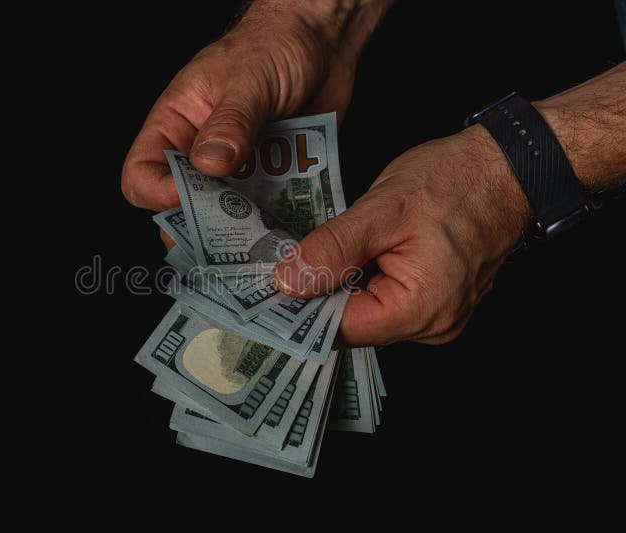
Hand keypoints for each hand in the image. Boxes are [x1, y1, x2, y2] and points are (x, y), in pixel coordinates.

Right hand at [121, 0, 390, 216]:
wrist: (323, 41)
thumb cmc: (274, 45)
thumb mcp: (250, 80)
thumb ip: (231, 122)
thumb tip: (209, 165)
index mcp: (175, 125)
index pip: (143, 175)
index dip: (160, 195)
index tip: (197, 200)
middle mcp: (200, 153)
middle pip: (182, 208)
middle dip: (202, 228)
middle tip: (230, 241)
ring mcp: (237, 170)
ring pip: (226, 218)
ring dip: (243, 235)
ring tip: (264, 245)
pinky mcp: (271, 179)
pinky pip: (265, 212)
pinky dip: (276, 225)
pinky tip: (291, 231)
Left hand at [272, 125, 531, 344]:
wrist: (508, 167)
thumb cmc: (456, 181)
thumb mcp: (383, 209)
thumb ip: (333, 250)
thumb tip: (290, 282)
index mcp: (419, 309)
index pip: (340, 330)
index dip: (299, 311)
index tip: (265, 290)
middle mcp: (431, 325)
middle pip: (352, 325)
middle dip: (315, 297)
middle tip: (277, 267)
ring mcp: (436, 315)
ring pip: (366, 313)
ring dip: (337, 288)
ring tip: (308, 257)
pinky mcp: (435, 299)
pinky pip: (385, 300)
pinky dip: (360, 281)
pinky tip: (343, 257)